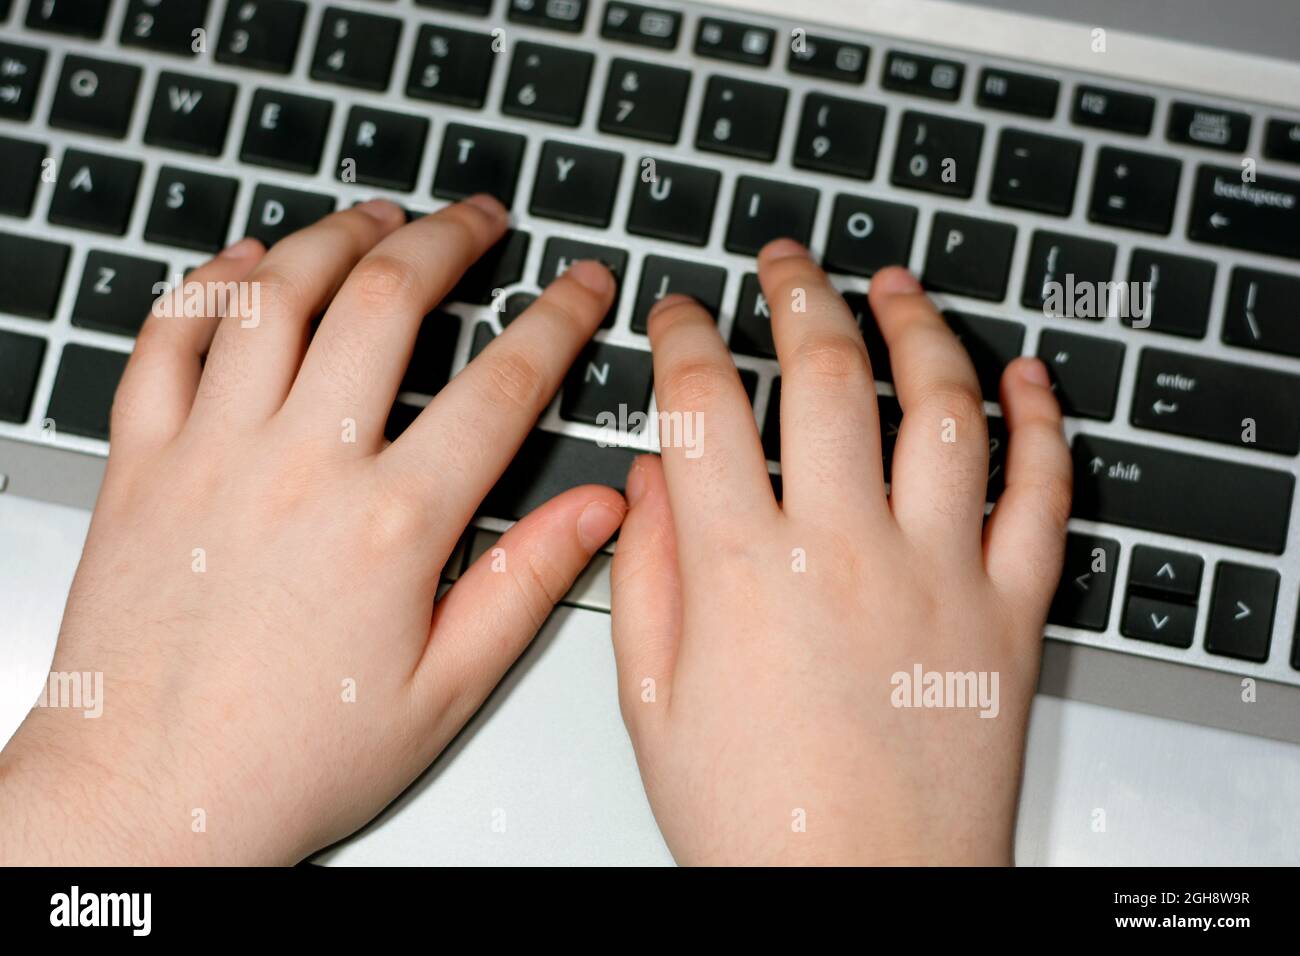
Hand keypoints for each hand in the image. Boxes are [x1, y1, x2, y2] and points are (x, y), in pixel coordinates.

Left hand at [0, 197, 624, 863]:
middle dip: (446, 238)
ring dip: (333, 235)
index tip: (582, 284)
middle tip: (478, 217)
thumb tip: (601, 511)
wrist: (146, 799)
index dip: (558, 318)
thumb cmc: (289, 759)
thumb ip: (528, 585)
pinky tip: (242, 262)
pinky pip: (165, 339)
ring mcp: (210, 454)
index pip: (503, 384)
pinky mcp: (140, 464)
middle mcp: (299, 467)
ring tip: (375, 216)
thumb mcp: (445, 691)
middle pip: (384, 299)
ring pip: (273, 294)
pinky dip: (206, 284)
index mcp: (391, 524)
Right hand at [610, 242, 1070, 864]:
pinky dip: (1041, 423)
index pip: (703, 404)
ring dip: (918, 326)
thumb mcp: (653, 702)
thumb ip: (646, 574)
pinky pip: (1042, 494)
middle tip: (786, 262)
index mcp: (742, 570)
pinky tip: (1025, 376)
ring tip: (895, 286)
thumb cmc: (757, 818)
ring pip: (941, 406)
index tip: (679, 311)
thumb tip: (649, 478)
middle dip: (798, 293)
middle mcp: (844, 550)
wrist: (865, 898)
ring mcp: (939, 573)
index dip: (683, 335)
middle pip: (823, 372)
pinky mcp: (1009, 611)